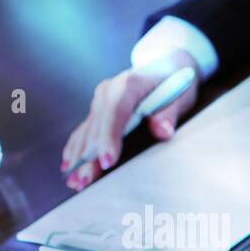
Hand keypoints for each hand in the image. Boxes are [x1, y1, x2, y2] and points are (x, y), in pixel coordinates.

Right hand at [61, 50, 199, 190]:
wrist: (165, 68)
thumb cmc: (175, 84)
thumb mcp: (181, 96)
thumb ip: (170, 114)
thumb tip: (162, 131)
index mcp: (129, 84)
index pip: (115, 112)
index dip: (109, 137)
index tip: (107, 161)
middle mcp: (108, 91)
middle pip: (96, 126)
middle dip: (89, 156)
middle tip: (85, 182)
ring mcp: (100, 101)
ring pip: (86, 131)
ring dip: (79, 157)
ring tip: (74, 182)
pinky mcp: (98, 110)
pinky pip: (84, 131)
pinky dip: (76, 149)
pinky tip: (68, 166)